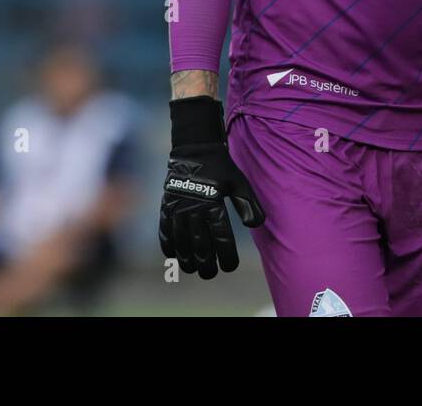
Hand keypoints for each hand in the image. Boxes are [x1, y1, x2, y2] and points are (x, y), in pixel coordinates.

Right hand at [159, 96, 264, 278]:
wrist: (195, 148)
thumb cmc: (220, 167)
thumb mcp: (239, 182)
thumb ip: (248, 204)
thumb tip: (257, 225)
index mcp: (213, 204)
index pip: (221, 237)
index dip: (226, 255)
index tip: (230, 267)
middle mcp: (193, 209)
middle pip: (199, 244)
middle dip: (205, 263)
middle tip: (210, 274)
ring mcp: (177, 208)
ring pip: (180, 241)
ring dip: (186, 258)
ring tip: (193, 270)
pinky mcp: (166, 206)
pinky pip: (164, 230)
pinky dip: (167, 244)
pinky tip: (172, 256)